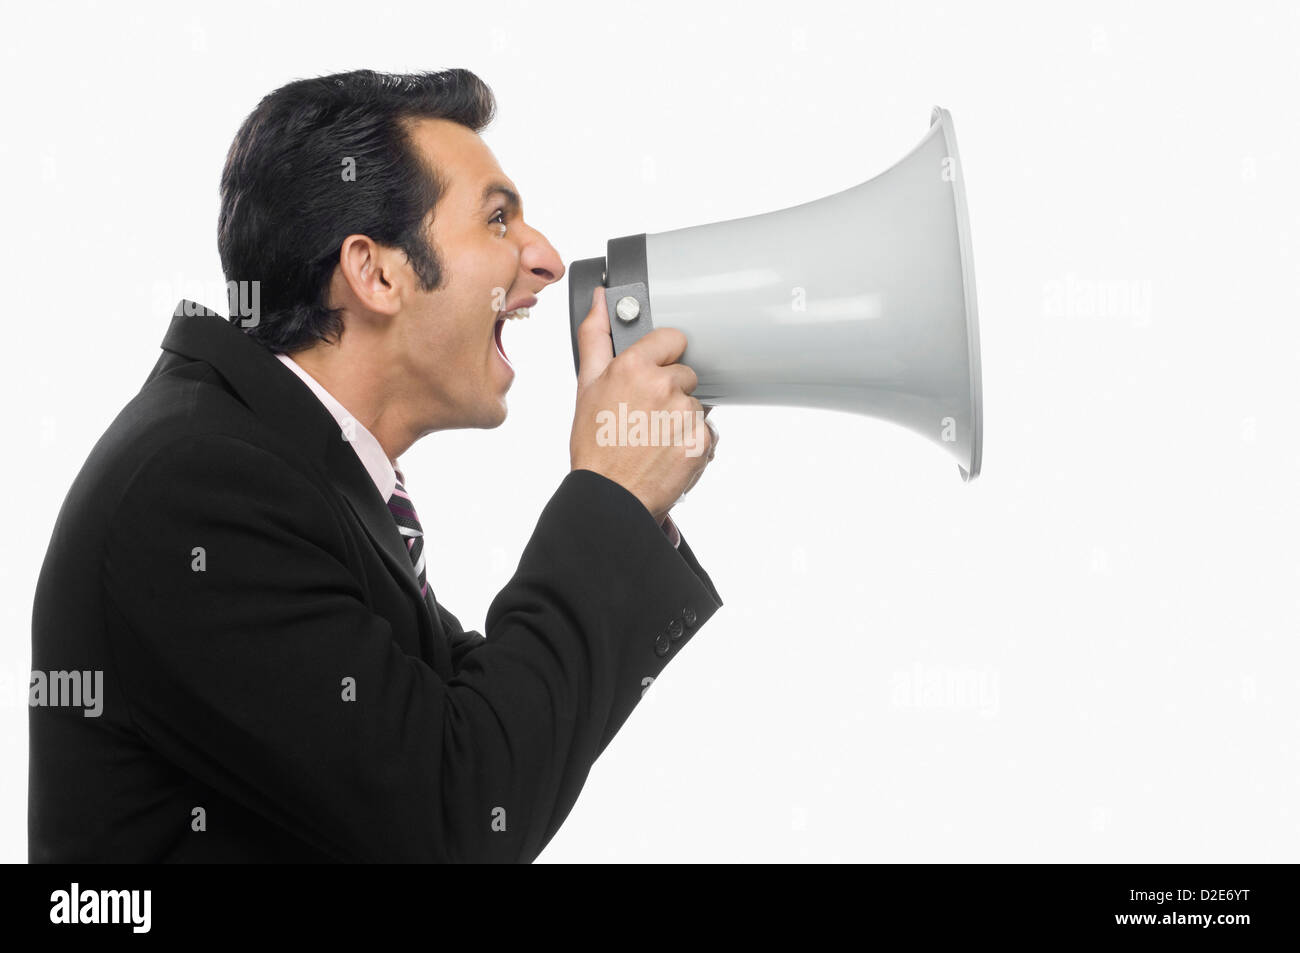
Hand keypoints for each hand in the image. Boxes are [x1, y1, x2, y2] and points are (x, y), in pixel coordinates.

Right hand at [570, 287, 715, 525]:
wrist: (610, 496)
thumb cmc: (595, 445)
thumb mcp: (586, 385)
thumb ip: (595, 336)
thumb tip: (600, 298)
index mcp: (634, 367)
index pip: (673, 339)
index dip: (662, 356)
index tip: (651, 372)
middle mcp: (664, 386)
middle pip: (686, 374)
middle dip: (670, 391)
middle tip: (644, 414)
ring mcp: (686, 415)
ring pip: (696, 404)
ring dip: (680, 418)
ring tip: (653, 437)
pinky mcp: (702, 441)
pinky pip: (706, 432)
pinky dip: (691, 442)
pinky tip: (667, 452)